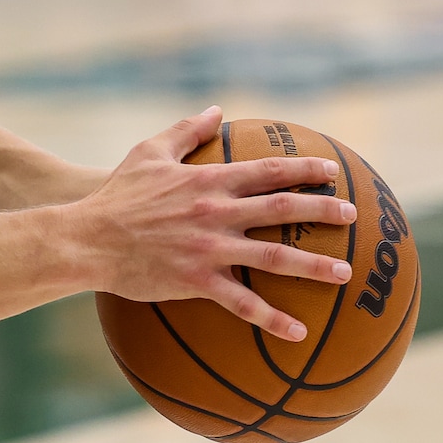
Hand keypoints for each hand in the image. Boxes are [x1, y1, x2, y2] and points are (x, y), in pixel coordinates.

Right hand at [77, 107, 355, 341]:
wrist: (90, 237)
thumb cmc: (119, 193)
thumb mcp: (150, 150)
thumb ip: (187, 130)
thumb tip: (217, 110)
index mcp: (208, 179)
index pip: (267, 170)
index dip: (303, 168)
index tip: (331, 168)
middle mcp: (216, 212)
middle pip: (282, 210)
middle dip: (322, 210)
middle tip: (353, 214)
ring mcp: (210, 249)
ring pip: (273, 258)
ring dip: (314, 266)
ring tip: (345, 272)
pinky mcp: (198, 282)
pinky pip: (243, 305)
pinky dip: (273, 319)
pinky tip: (298, 333)